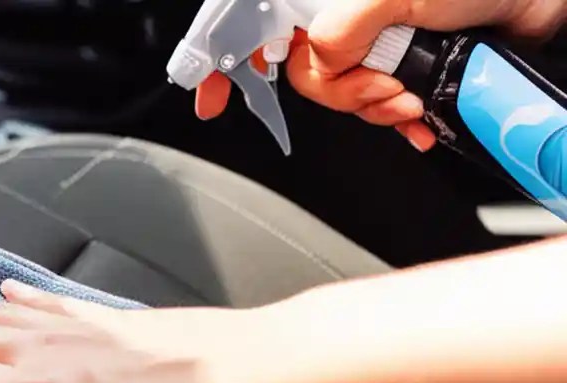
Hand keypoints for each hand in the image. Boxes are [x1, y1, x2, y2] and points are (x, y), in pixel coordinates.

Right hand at [194, 0, 566, 150]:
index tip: (208, 99)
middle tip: (383, 91)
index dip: (225, 59)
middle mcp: (348, 15)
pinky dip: (397, 120)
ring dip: (375, 110)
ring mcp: (377, 43)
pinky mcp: (405, 67)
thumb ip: (341, 32)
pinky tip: (420, 117)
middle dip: (340, 95)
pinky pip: (378, 107)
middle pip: (303, 74)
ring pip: (341, 97)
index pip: (258, 21)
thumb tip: (318, 62)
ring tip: (414, 99)